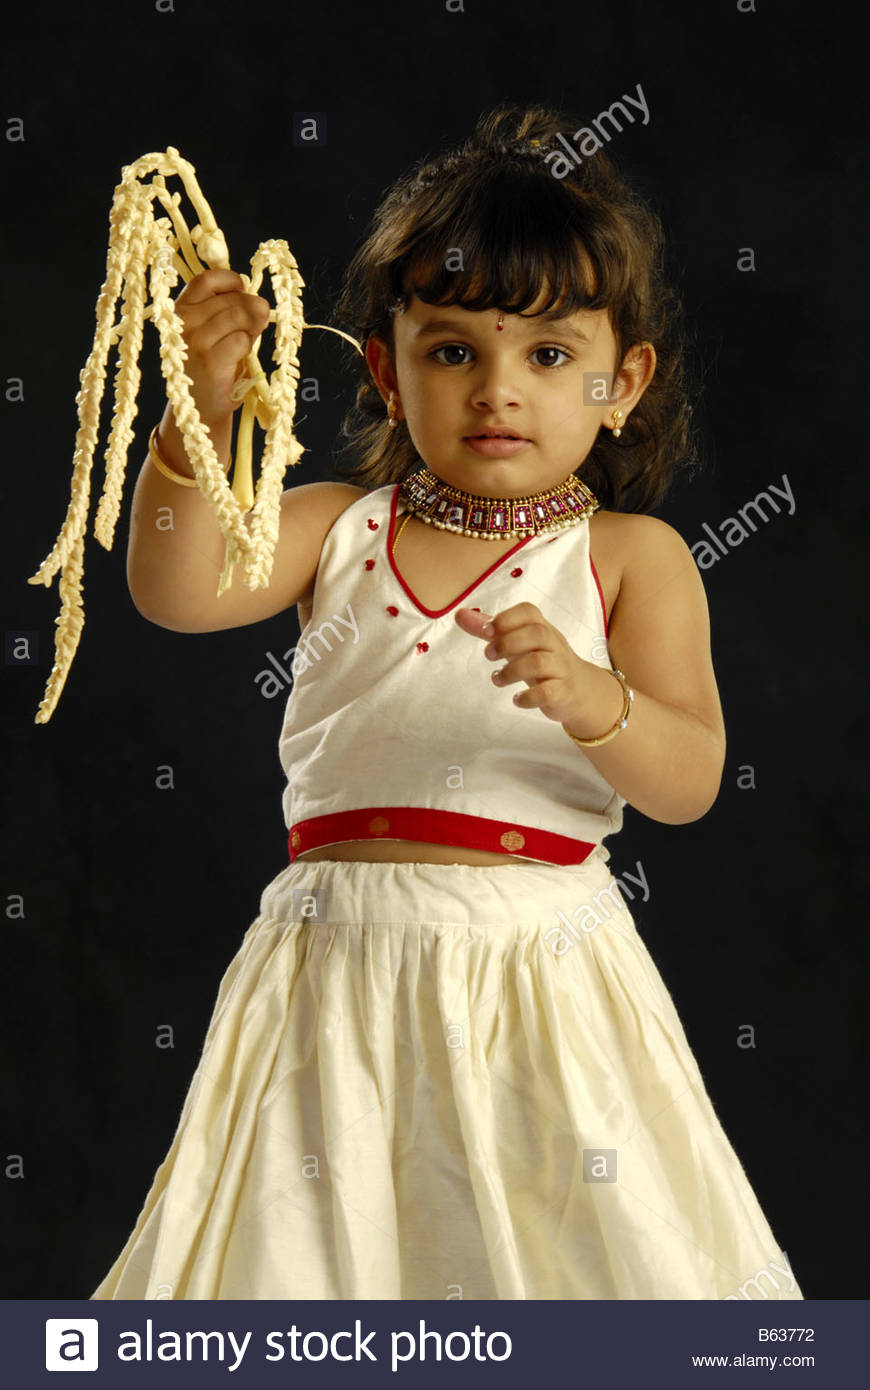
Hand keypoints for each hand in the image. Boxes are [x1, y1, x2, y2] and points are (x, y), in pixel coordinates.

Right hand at [171, 267, 271, 427]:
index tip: (244, 291)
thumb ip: (225, 312)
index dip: (232, 281)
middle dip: (252, 311)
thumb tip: (258, 302)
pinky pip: (242, 340)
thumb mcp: (209, 335)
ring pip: (240, 316)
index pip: (207, 279)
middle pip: (232, 299)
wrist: (197, 413)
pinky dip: (248, 348)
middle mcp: (182, 323)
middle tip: (253, 329)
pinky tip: (240, 360)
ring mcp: (195, 342)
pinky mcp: (210, 362)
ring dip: (251, 330)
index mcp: (179, 311)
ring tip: (244, 345)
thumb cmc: (208, 370)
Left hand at [454, 603, 601, 725]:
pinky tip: (516, 699)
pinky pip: (548, 692)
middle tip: (488, 655)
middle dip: (507, 643)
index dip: (506, 618)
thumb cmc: (542, 661)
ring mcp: (560, 668)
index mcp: (542, 628)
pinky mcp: (563, 692)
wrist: (579, 690)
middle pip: (536, 633)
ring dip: (511, 671)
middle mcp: (554, 644)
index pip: (529, 612)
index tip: (486, 632)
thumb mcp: (519, 643)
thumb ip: (491, 630)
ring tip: (497, 679)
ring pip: (539, 662)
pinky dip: (528, 697)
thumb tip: (460, 614)